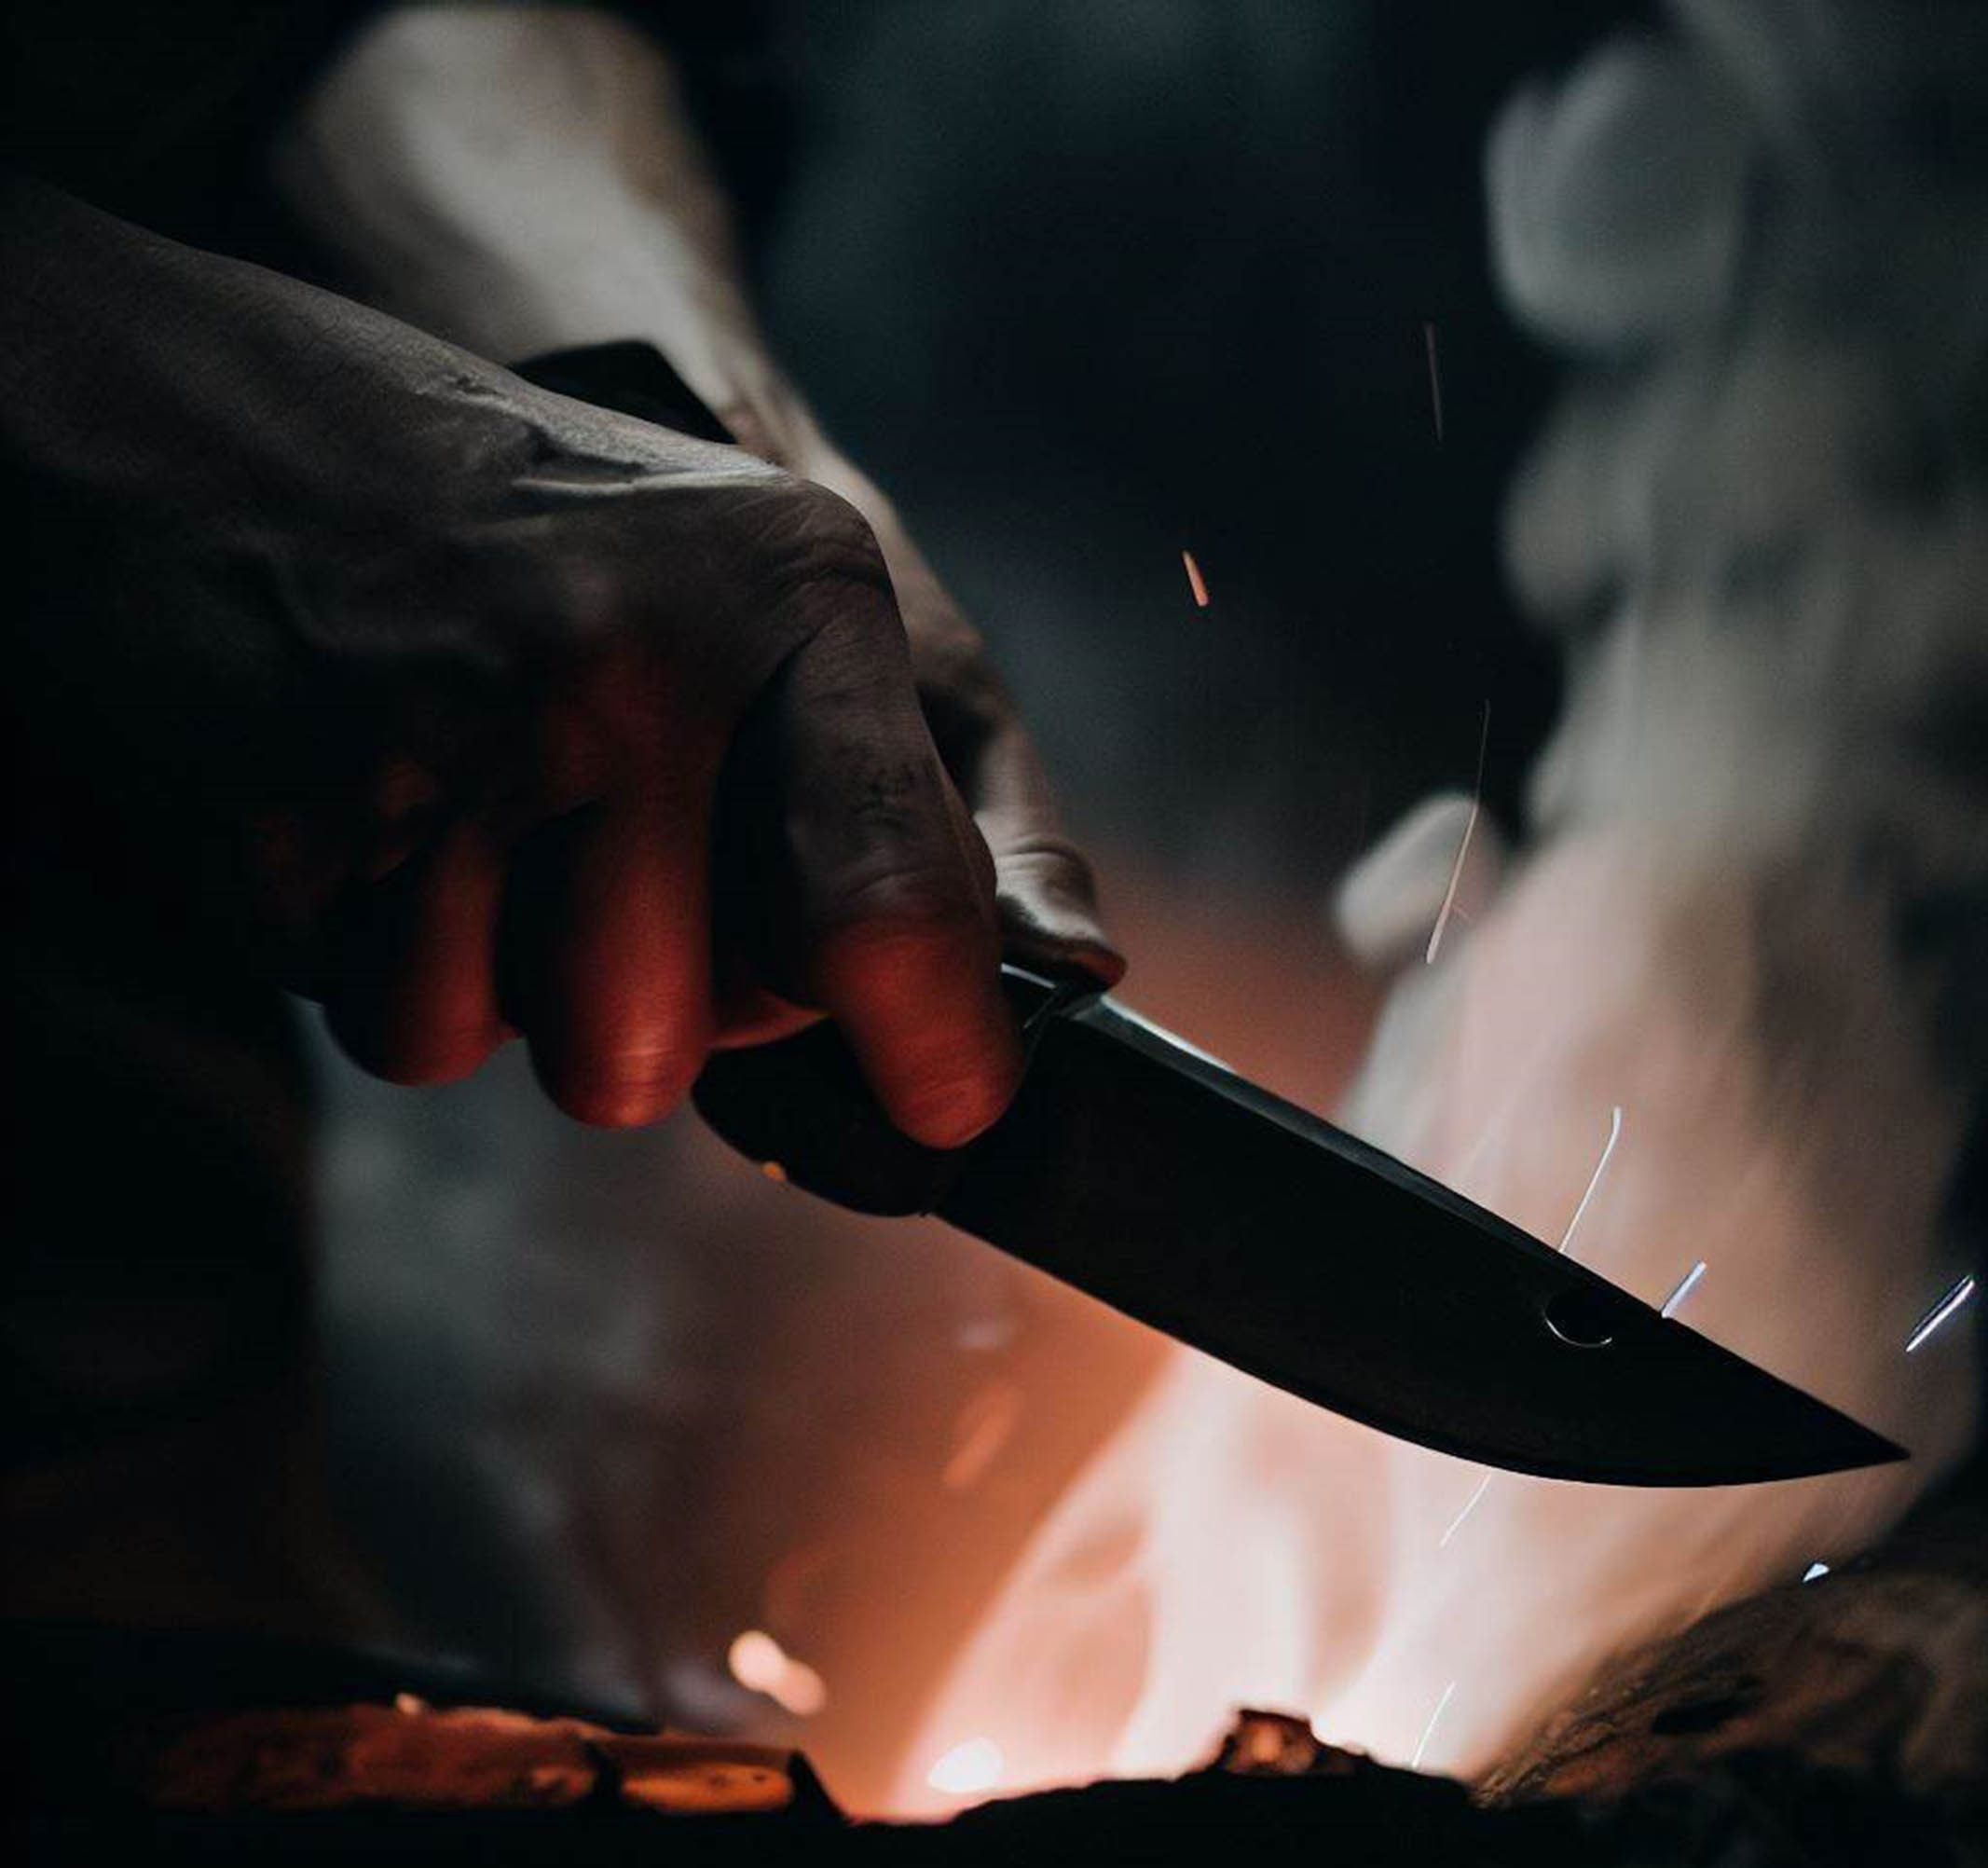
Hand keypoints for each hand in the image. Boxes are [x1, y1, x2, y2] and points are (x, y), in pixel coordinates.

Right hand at [4, 185, 1105, 1142]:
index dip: (936, 1052)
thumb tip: (1076, 974)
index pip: (892, 903)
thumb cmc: (599, 541)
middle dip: (665, 1010)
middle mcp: (620, 671)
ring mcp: (442, 738)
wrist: (281, 434)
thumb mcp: (821, 605)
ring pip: (514, 1047)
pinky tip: (408, 826)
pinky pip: (381, 1015)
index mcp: (787, 604)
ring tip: (512, 825)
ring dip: (521, 984)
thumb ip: (969, 803)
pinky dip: (401, 958)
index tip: (951, 1110)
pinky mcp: (292, 806)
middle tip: (639, 867)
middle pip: (667, 1041)